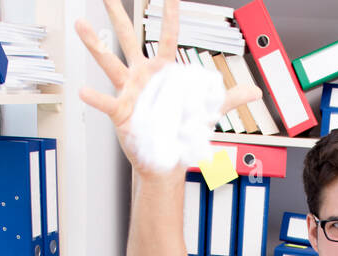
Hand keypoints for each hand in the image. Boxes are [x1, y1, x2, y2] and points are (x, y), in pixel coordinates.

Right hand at [75, 0, 258, 175]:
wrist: (166, 158)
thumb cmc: (181, 131)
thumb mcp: (209, 111)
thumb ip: (230, 97)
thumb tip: (257, 92)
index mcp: (163, 71)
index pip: (167, 36)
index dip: (169, 15)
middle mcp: (143, 75)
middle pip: (128, 38)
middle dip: (118, 15)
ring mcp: (129, 91)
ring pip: (109, 61)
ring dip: (94, 44)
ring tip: (80, 25)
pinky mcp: (121, 111)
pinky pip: (106, 102)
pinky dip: (95, 97)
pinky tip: (83, 90)